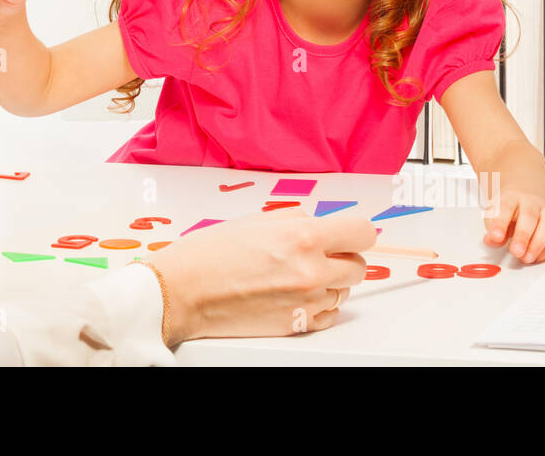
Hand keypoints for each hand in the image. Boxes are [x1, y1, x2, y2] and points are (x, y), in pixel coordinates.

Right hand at [145, 209, 374, 344]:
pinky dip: (319, 305)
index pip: (363, 233)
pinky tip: (295, 294)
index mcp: (302, 236)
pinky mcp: (296, 325)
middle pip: (359, 265)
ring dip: (329, 282)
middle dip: (342, 257)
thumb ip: (295, 219)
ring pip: (344, 291)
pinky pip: (329, 315)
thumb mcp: (256, 219)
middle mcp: (311, 271)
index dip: (356, 232)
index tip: (348, 233)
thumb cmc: (209, 254)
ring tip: (297, 274)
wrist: (182, 292)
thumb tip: (321, 221)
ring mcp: (306, 302)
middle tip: (319, 254)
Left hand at [483, 190, 544, 263]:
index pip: (506, 207)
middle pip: (529, 216)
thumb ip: (492, 231)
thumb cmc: (506, 214)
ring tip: (527, 258)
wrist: (522, 204)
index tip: (496, 237)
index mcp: (511, 198)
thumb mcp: (492, 219)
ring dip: (538, 244)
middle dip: (523, 236)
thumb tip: (492, 241)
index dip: (500, 223)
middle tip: (516, 252)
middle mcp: (530, 203)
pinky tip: (536, 257)